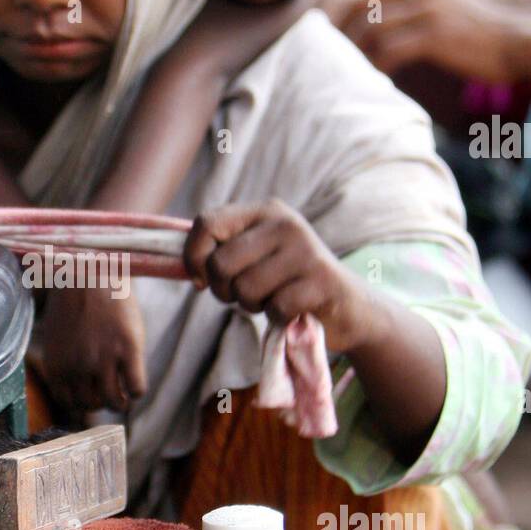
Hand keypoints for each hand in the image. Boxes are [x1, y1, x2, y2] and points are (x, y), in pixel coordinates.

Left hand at [37, 286, 146, 415]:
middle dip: (102, 402)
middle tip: (110, 390)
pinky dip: (137, 390)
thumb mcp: (58, 338)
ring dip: (121, 402)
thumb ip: (65, 364)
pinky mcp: (127, 347)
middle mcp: (78, 365)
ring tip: (124, 393)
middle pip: (93, 405)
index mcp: (57, 365)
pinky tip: (135, 378)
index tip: (93, 393)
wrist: (91, 270)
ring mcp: (103, 357)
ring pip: (116, 402)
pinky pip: (136, 387)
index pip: (70, 404)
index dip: (83, 403)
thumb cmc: (76, 303)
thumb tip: (79, 392)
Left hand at [184, 200, 378, 353]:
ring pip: (245, 289)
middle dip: (223, 291)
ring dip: (252, 305)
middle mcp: (285, 224)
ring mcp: (305, 251)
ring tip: (272, 299)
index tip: (200, 280)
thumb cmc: (288, 282)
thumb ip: (222, 250)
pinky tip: (292, 311)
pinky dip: (276, 318)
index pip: (207, 223)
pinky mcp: (321, 281)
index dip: (193, 257)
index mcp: (264, 211)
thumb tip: (182, 264)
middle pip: (220, 263)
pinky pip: (273, 308)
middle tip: (244, 295)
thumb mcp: (257, 255)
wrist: (348, 306)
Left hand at [323, 0, 529, 80]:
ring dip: (349, 53)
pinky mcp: (437, 34)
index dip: (331, 14)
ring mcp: (428, 10)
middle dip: (330, 32)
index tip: (312, 37)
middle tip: (313, 58)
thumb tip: (374, 38)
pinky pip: (391, 49)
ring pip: (369, 28)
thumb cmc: (481, 36)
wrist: (522, 40)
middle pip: (356, 5)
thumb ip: (411, 17)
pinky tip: (368, 83)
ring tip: (336, 74)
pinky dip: (374, 67)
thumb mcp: (443, 15)